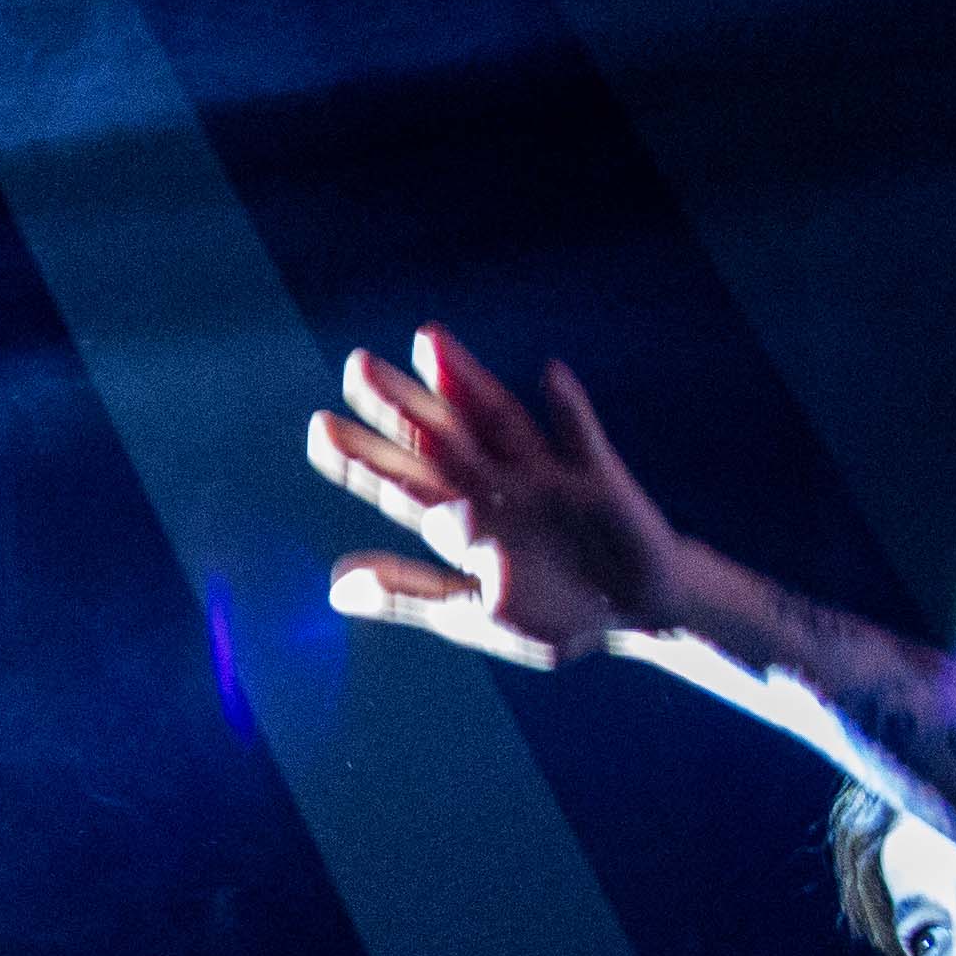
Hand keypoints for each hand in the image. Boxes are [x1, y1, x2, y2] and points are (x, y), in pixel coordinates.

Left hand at [305, 326, 678, 667]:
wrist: (635, 611)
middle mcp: (494, 486)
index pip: (403, 481)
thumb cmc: (551, 612)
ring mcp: (545, 477)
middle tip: (357, 367)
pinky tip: (552, 377)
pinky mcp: (599, 481)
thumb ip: (409, 592)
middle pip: (440, 439)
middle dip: (401, 406)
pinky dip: (570, 411)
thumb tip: (335, 587)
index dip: (364, 458)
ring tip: (430, 341)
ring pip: (498, 423)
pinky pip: (583, 441)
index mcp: (459, 520)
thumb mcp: (472, 613)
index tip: (320, 428)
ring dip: (467, 383)